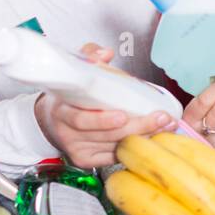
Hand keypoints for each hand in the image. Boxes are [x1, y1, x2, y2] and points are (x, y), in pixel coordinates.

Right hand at [34, 42, 177, 166]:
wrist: (50, 121)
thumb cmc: (68, 96)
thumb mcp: (73, 72)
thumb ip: (88, 57)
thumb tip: (105, 53)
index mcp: (61, 110)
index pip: (80, 119)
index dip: (102, 119)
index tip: (123, 115)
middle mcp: (67, 133)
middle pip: (105, 134)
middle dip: (137, 126)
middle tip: (160, 117)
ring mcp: (77, 149)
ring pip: (113, 146)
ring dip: (142, 136)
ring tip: (165, 125)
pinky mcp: (85, 160)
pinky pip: (113, 157)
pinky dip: (134, 147)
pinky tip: (152, 138)